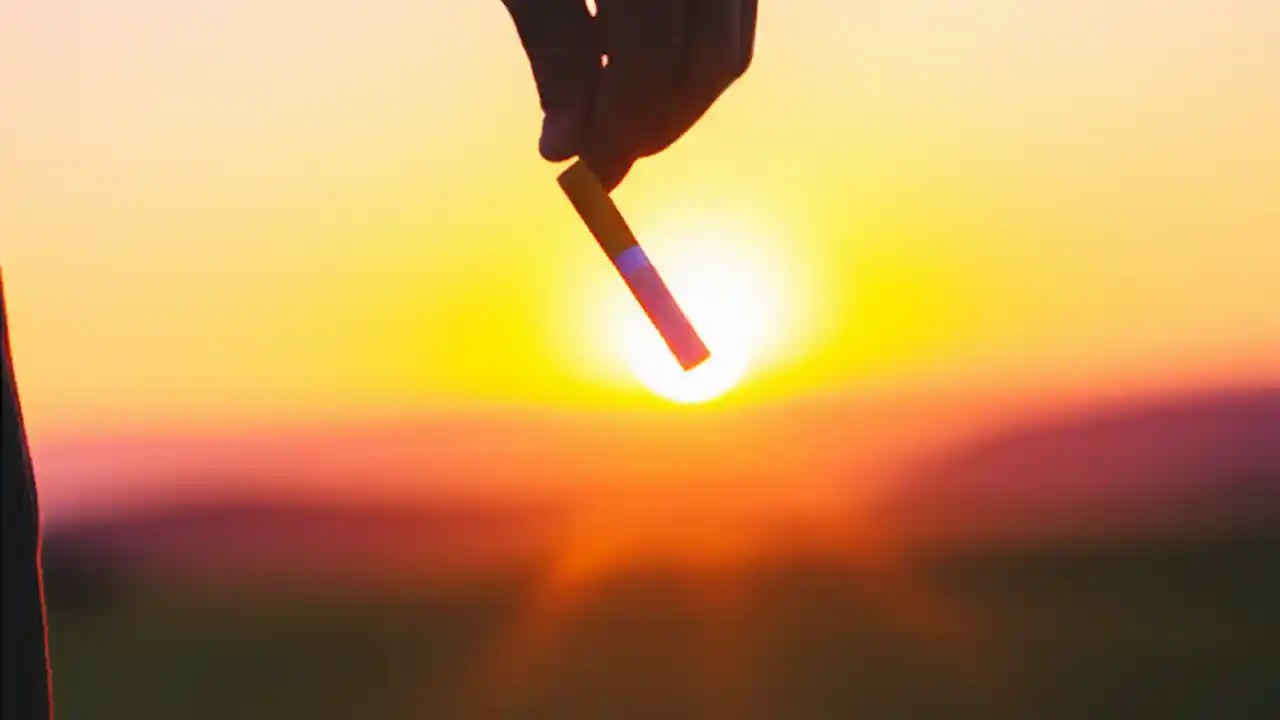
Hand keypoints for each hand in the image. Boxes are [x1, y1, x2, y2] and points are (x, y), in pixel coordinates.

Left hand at [503, 0, 756, 189]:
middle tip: (605, 159)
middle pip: (709, 59)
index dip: (619, 125)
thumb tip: (565, 152)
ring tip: (612, 114)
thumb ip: (554, 48)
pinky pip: (731, 22)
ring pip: (730, 48)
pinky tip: (629, 67)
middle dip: (656, 124)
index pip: (653, 55)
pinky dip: (688, 56)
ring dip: (675, 99)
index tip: (588, 173)